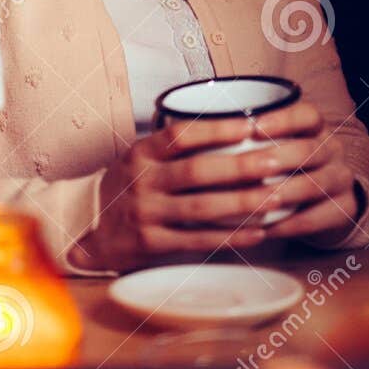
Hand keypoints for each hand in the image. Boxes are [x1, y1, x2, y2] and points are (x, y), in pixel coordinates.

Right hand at [67, 101, 354, 270]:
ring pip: (202, 207)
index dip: (218, 130)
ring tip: (277, 198)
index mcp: (141, 152)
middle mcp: (142, 180)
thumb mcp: (140, 158)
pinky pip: (198, 240)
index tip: (252, 125)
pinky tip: (258, 232)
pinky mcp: (151, 243)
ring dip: (244, 203)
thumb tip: (232, 128)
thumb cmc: (127, 187)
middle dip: (242, 167)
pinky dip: (231, 236)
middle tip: (278, 162)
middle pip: (198, 170)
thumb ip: (174, 147)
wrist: (90, 228)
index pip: (181, 135)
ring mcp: (146, 212)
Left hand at [254, 102, 360, 241]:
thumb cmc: (281, 162)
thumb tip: (188, 125)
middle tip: (245, 168)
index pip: (306, 114)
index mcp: (314, 126)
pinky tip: (264, 229)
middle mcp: (332, 148)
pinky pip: (317, 218)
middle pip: (309, 149)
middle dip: (275, 158)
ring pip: (314, 184)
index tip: (252, 127)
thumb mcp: (271, 141)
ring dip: (281, 194)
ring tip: (250, 201)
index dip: (282, 120)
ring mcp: (341, 178)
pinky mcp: (345, 208)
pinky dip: (289, 225)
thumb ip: (242, 134)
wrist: (324, 195)